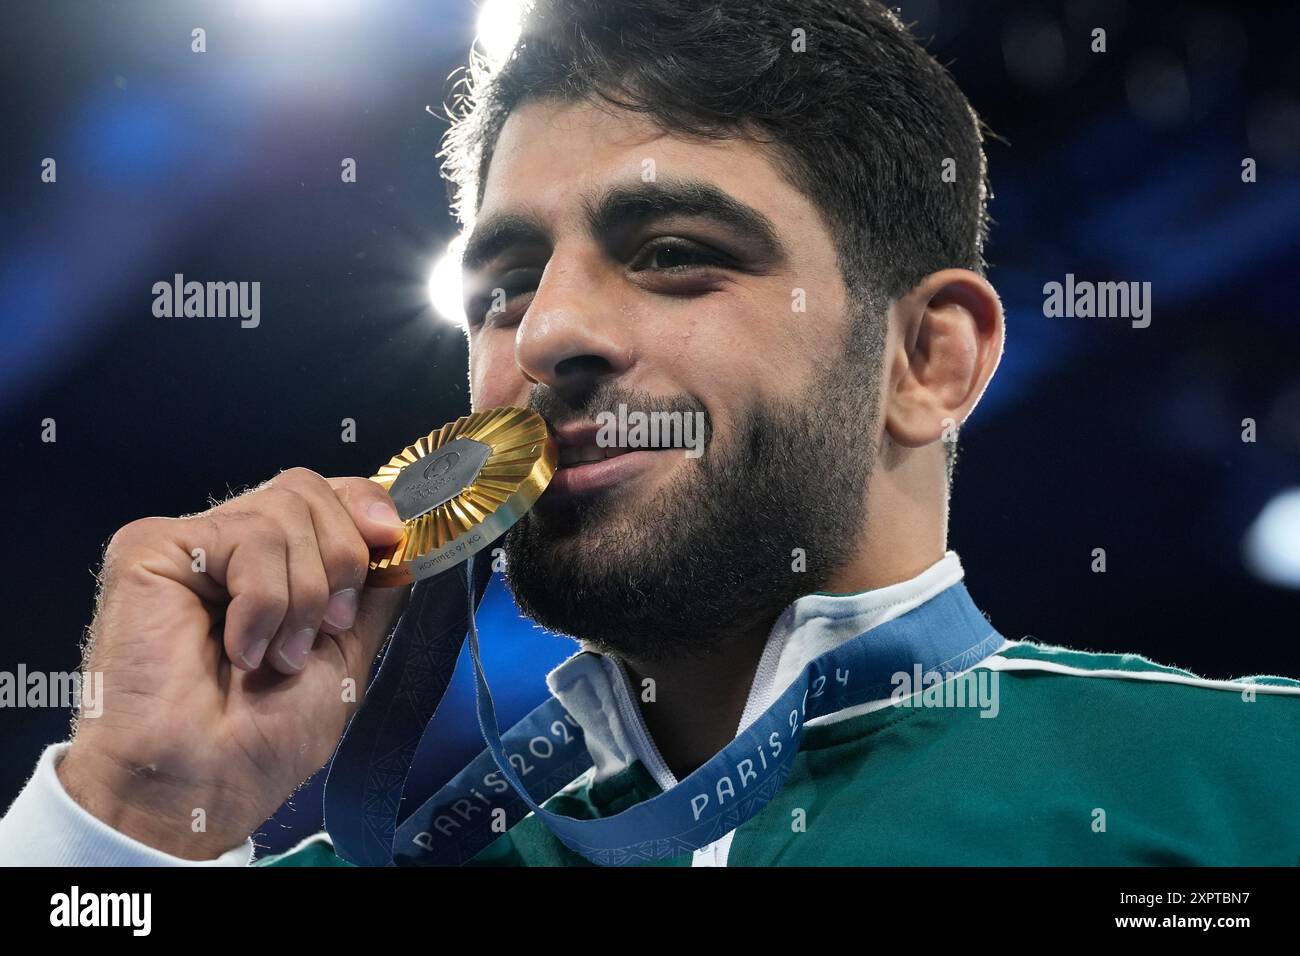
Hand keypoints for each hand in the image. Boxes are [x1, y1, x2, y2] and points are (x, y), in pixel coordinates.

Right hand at [58, 468, 409, 858]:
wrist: (205, 783)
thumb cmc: (265, 736)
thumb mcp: (348, 651)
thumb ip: (373, 586)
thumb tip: (400, 533)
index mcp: (275, 565)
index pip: (328, 493)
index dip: (365, 507)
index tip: (390, 540)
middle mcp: (232, 545)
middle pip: (309, 489)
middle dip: (341, 559)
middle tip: (327, 629)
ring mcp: (193, 543)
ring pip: (284, 511)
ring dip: (304, 596)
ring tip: (277, 656)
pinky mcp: (153, 548)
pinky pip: (245, 535)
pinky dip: (264, 601)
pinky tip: (241, 648)